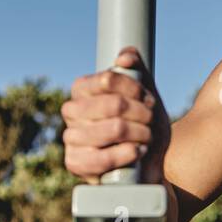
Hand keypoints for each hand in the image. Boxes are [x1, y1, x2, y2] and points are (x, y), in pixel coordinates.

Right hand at [61, 46, 169, 183]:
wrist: (145, 164)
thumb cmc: (141, 125)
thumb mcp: (143, 94)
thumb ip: (136, 68)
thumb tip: (125, 57)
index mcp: (82, 89)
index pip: (109, 79)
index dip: (136, 89)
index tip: (148, 99)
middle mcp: (71, 111)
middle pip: (115, 104)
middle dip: (142, 113)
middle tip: (150, 121)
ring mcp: (71, 137)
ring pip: (115, 128)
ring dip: (141, 133)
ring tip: (147, 137)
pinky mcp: (75, 163)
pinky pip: (104, 157)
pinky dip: (128, 153)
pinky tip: (138, 151)